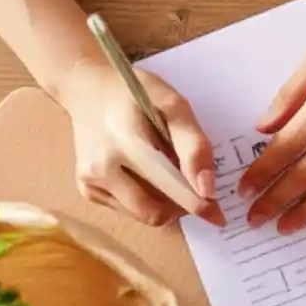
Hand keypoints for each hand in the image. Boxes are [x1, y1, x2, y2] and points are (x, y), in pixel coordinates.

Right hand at [55, 61, 224, 226]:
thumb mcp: (173, 105)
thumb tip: (206, 188)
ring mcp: (90, 182)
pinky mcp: (87, 190)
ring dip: (164, 203)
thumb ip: (193, 145)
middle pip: (155, 212)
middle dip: (181, 206)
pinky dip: (145, 199)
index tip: (218, 215)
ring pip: (142, 214)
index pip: (169, 189)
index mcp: (126, 143)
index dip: (198, 206)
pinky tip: (144, 174)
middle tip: (192, 185)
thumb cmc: (135, 94)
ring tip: (165, 171)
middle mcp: (101, 168)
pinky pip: (127, 210)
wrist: (89, 90)